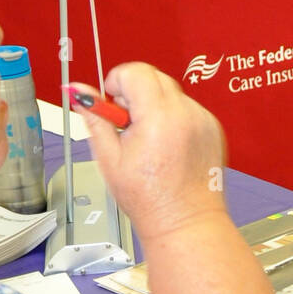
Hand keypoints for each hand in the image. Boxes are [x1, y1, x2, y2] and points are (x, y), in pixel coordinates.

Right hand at [79, 63, 225, 236]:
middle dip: (134, 93)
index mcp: (158, 118)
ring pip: (170, 93)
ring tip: (148, 141)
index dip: (117, 82)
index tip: (112, 101)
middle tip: (126, 124)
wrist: (185, 221)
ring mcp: (202, 119)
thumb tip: (79, 93)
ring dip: (154, 106)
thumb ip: (95, 119)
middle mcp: (185, 114)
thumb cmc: (149, 199)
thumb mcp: (109, 159)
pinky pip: (187, 108)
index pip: (136, 72)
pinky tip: (167, 146)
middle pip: (154, 77)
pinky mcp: (212, 127)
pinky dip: (173, 118)